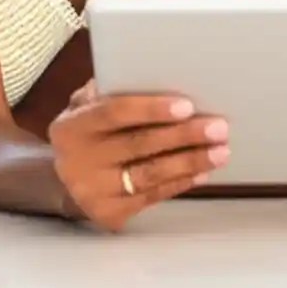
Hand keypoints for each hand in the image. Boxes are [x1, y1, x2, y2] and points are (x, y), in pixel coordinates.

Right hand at [47, 81, 229, 231]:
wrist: (65, 183)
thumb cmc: (90, 133)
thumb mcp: (88, 106)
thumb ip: (114, 90)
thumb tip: (159, 73)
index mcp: (71, 126)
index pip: (114, 112)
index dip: (151, 109)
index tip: (187, 106)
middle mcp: (77, 160)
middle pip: (138, 145)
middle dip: (183, 136)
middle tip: (219, 128)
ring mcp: (92, 191)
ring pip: (149, 175)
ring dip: (190, 162)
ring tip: (221, 152)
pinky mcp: (109, 214)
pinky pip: (153, 196)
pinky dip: (180, 183)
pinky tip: (202, 172)